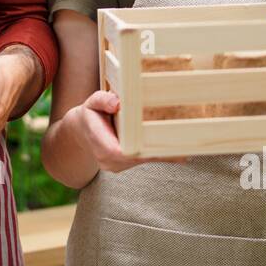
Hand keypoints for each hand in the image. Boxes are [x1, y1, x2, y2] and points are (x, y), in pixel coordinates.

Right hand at [69, 90, 187, 172]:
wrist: (80, 130)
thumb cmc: (90, 114)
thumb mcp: (92, 102)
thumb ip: (102, 100)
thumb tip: (116, 102)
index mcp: (100, 145)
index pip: (123, 152)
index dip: (144, 150)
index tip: (162, 144)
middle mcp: (109, 161)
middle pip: (138, 157)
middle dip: (159, 150)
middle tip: (184, 143)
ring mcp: (117, 166)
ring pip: (143, 161)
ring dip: (161, 152)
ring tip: (185, 145)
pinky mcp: (125, 165)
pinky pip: (144, 161)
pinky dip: (160, 155)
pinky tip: (181, 154)